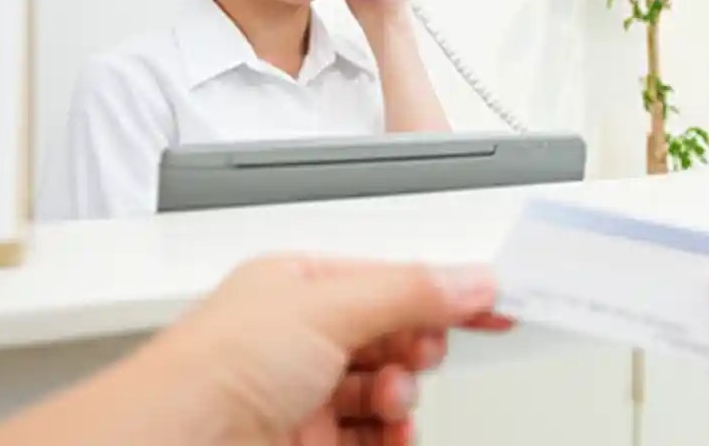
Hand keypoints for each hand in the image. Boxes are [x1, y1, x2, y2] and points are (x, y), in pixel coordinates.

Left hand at [150, 256, 509, 445]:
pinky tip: (393, 435)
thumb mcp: (328, 308)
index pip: (391, 280)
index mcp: (298, 285)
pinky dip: (391, 437)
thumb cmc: (212, 369)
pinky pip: (370, 437)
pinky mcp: (304, 444)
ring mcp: (302, 394)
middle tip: (420, 354)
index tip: (496, 305)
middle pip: (392, 338)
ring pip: (384, 392)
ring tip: (392, 400)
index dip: (445, 292)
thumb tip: (472, 279)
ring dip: (400, 398)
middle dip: (415, 350)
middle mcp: (298, 337)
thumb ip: (410, 292)